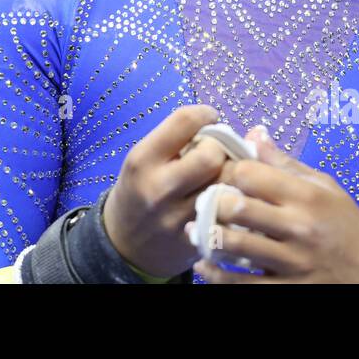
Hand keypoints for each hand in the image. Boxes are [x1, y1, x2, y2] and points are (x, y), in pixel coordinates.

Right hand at [101, 104, 227, 277]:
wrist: (125, 244)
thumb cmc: (140, 190)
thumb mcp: (144, 160)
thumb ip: (176, 141)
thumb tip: (220, 127)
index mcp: (143, 160)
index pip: (185, 121)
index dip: (205, 114)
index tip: (209, 119)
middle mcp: (160, 187)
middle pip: (211, 155)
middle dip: (220, 147)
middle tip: (218, 150)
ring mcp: (179, 216)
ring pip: (225, 183)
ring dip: (232, 172)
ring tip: (225, 171)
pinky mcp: (197, 237)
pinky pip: (228, 210)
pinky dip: (233, 199)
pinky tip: (227, 195)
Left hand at [193, 127, 358, 283]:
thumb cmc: (344, 223)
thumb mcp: (323, 186)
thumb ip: (284, 163)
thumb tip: (253, 132)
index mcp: (305, 196)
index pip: (250, 174)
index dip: (227, 170)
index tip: (218, 172)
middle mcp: (298, 227)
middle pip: (237, 207)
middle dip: (212, 201)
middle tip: (201, 200)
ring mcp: (292, 261)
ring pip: (235, 245)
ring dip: (207, 236)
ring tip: (194, 228)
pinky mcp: (287, 289)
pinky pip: (242, 284)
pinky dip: (216, 274)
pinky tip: (204, 264)